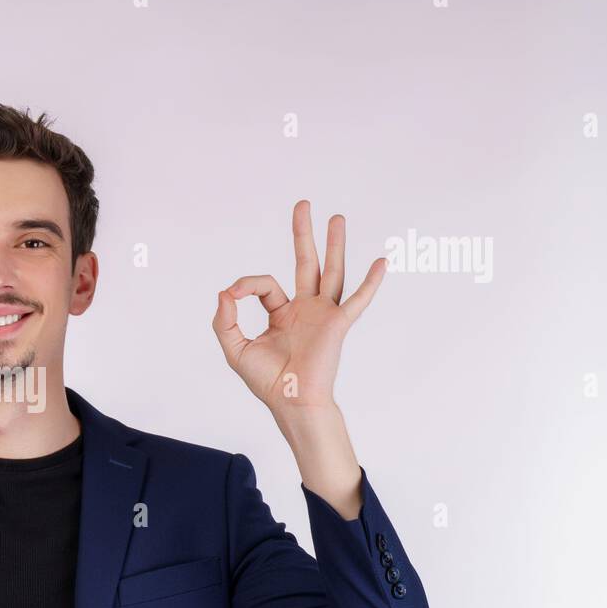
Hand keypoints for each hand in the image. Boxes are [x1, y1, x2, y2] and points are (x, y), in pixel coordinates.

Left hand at [211, 200, 383, 412]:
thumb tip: (224, 292)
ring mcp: (323, 315)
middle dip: (304, 234)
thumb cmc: (267, 381)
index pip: (265, 285)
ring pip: (331, 272)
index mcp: (283, 314)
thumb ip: (226, 320)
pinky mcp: (337, 325)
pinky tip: (381, 262)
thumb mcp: (235, 347)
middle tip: (303, 205)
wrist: (289, 402)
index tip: (232, 296)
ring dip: (334, 244)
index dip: (245, 286)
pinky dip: (370, 283)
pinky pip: (356, 300)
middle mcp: (305, 309)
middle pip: (306, 263)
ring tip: (337, 218)